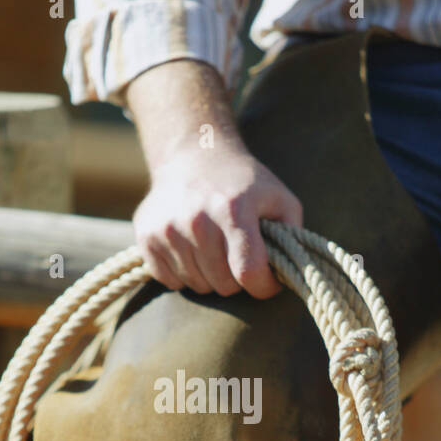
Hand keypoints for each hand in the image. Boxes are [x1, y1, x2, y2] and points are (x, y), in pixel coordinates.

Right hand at [123, 58, 302, 298]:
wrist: (194, 154)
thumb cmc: (245, 182)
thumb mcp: (280, 198)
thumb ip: (294, 235)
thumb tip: (293, 274)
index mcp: (233, 210)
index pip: (249, 273)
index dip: (264, 286)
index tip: (268, 281)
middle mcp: (197, 220)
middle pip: (224, 285)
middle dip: (237, 279)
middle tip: (239, 256)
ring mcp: (167, 229)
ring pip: (198, 286)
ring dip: (211, 276)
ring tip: (216, 249)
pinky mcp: (146, 237)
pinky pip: (171, 281)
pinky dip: (185, 274)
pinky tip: (192, 249)